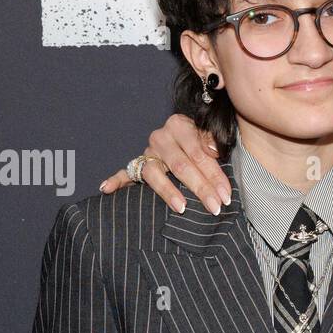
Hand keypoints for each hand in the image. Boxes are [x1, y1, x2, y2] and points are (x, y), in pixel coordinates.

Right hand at [98, 113, 231, 215]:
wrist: (186, 136)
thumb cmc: (204, 142)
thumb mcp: (213, 137)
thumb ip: (215, 142)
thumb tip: (214, 152)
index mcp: (180, 125)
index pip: (200, 154)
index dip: (215, 176)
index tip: (226, 196)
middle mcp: (161, 136)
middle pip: (181, 166)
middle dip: (200, 189)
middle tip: (214, 207)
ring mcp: (148, 152)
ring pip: (155, 173)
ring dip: (169, 192)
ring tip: (182, 208)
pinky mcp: (137, 164)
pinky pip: (124, 173)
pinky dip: (115, 181)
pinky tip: (106, 189)